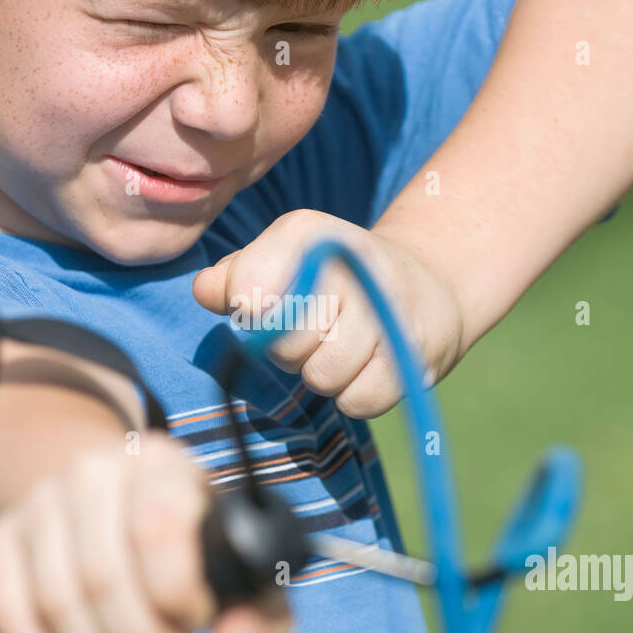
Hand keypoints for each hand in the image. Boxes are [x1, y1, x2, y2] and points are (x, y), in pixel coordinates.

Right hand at [0, 431, 292, 632]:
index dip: (177, 595)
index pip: (157, 528)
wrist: (115, 496)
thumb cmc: (193, 542)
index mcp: (161, 465)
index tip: (195, 621)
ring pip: (55, 605)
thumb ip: (262, 612)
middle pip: (102, 579)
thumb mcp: (243, 565)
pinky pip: (7, 617)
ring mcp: (39, 503)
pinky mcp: (1, 538)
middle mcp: (93, 472)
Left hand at [192, 209, 463, 418]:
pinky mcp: (417, 355)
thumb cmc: (332, 280)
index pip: (250, 291)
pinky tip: (366, 368)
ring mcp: (390, 310)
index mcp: (309, 232)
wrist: (427, 287)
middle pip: (284, 344)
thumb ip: (236, 276)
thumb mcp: (282, 261)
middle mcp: (353, 264)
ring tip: (340, 349)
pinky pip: (357, 400)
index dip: (249, 312)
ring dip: (322, 374)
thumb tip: (205, 290)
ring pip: (322, 375)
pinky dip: (354, 394)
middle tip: (314, 331)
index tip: (260, 309)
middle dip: (289, 349)